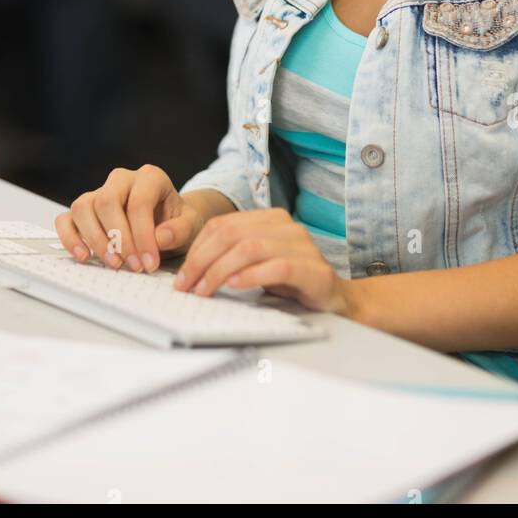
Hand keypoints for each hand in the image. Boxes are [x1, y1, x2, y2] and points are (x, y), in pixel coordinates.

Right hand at [54, 164, 204, 272]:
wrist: (168, 224)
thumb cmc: (177, 223)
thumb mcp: (191, 226)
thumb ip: (180, 230)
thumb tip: (160, 237)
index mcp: (150, 177)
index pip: (139, 201)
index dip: (142, 234)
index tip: (149, 262)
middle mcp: (122, 180)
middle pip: (107, 201)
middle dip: (118, 238)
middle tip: (133, 266)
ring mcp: (99, 193)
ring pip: (83, 207)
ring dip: (96, 240)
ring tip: (114, 264)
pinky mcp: (84, 211)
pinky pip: (66, 219)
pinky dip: (70, 238)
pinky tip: (85, 256)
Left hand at [173, 207, 353, 314]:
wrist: (335, 298)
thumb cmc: (290, 281)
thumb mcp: (256, 264)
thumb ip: (231, 257)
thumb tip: (190, 271)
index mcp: (269, 218)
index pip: (222, 225)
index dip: (196, 249)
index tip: (181, 276)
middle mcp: (285, 226)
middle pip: (232, 234)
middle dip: (202, 261)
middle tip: (186, 286)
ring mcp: (302, 245)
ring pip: (250, 248)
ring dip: (220, 271)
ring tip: (205, 290)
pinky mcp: (313, 269)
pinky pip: (277, 267)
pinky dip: (252, 276)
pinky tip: (236, 287)